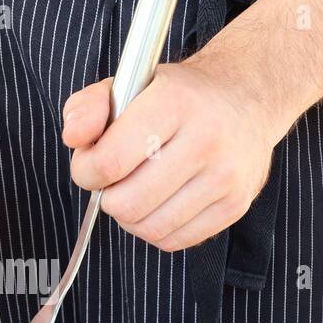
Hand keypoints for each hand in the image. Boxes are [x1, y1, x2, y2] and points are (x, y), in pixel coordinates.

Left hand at [63, 61, 278, 251]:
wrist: (247, 97)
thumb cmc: (178, 95)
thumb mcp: (128, 82)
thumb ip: (87, 106)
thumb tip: (74, 138)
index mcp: (174, 103)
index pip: (110, 161)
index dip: (86, 170)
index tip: (89, 162)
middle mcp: (205, 140)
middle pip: (127, 203)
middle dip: (108, 196)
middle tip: (115, 179)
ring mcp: (225, 177)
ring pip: (149, 228)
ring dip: (130, 215)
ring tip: (136, 189)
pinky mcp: (235, 204)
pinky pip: (174, 240)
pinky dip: (155, 228)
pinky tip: (159, 203)